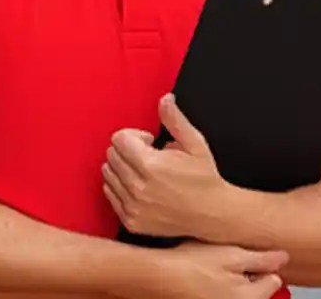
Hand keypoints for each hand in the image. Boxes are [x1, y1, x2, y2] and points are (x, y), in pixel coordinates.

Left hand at [102, 93, 233, 238]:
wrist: (213, 214)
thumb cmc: (204, 177)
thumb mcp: (195, 144)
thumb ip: (175, 120)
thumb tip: (164, 99)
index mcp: (151, 166)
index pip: (119, 139)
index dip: (134, 136)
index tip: (149, 143)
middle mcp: (138, 188)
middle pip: (111, 155)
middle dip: (127, 150)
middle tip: (147, 156)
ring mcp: (133, 207)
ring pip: (107, 174)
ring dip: (121, 168)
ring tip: (143, 171)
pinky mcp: (131, 221)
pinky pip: (109, 193)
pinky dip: (119, 186)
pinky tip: (139, 186)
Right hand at [154, 240, 287, 298]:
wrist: (157, 275)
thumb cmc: (189, 265)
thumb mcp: (231, 255)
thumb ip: (261, 259)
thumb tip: (283, 258)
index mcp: (250, 297)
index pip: (274, 280)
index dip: (261, 263)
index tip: (249, 255)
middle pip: (257, 289)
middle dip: (248, 274)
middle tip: (228, 260)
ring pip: (239, 291)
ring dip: (232, 279)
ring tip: (213, 265)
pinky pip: (221, 293)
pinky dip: (217, 284)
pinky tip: (203, 274)